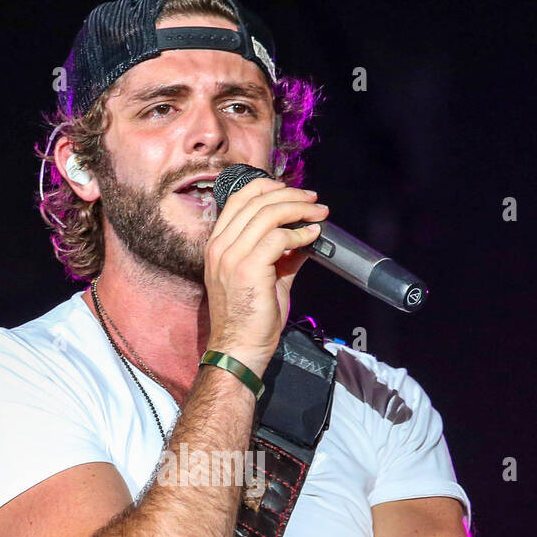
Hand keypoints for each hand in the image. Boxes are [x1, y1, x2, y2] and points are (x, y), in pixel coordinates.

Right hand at [202, 175, 328, 375]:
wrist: (239, 349)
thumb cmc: (249, 321)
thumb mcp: (266, 279)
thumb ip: (281, 256)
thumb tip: (304, 238)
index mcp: (218, 246)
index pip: (238, 199)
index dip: (267, 187)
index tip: (291, 191)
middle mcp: (220, 247)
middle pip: (255, 200)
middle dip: (290, 195)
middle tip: (314, 201)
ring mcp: (231, 256)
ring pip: (268, 213)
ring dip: (299, 210)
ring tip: (318, 214)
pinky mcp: (248, 268)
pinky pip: (278, 237)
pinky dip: (300, 234)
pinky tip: (312, 238)